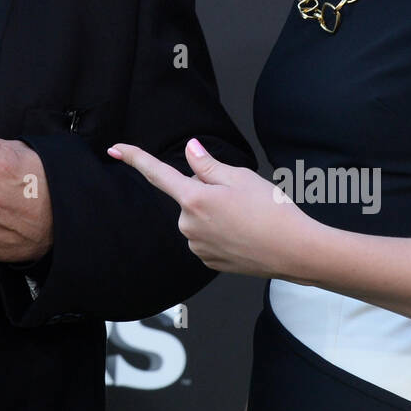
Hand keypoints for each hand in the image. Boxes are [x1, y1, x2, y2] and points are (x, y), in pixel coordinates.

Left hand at [107, 138, 313, 277]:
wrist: (296, 251)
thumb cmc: (272, 211)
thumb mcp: (241, 177)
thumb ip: (208, 164)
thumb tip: (190, 150)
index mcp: (194, 199)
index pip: (157, 173)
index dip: (134, 158)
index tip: (115, 149)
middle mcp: (188, 225)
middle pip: (188, 195)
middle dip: (207, 190)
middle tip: (239, 196)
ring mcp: (197, 246)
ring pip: (198, 216)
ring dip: (215, 212)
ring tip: (247, 216)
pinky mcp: (209, 261)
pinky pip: (207, 236)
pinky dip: (221, 231)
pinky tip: (244, 233)